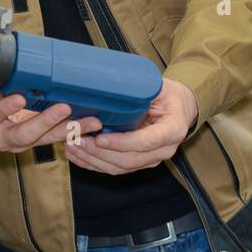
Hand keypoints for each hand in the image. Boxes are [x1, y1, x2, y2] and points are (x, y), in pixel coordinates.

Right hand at [0, 93, 101, 152]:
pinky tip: (90, 126)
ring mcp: (19, 144)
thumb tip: (4, 68)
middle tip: (64, 108)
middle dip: (45, 122)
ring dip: (68, 129)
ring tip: (89, 122)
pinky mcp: (33, 143)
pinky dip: (72, 133)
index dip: (5, 108)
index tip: (18, 99)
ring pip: (44, 139)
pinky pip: (53, 139)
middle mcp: (2, 138)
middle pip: (24, 134)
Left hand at [65, 78, 197, 174]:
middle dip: (100, 153)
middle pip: (130, 159)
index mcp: (173, 129)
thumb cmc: (168, 94)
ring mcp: (152, 159)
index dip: (121, 142)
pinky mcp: (140, 163)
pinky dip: (95, 164)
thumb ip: (140, 90)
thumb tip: (108, 84)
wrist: (180, 108)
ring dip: (93, 160)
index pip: (146, 141)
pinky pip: (116, 168)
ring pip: (120, 167)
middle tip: (77, 141)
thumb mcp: (159, 86)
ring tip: (72, 147)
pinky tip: (77, 157)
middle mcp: (165, 149)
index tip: (99, 137)